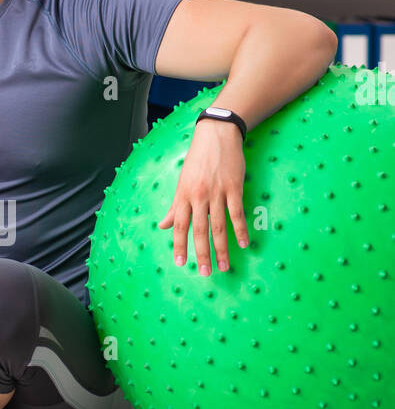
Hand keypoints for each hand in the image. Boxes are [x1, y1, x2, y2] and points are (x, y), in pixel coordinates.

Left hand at [157, 120, 249, 274]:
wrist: (216, 135)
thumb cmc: (197, 160)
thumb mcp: (182, 182)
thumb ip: (175, 206)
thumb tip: (163, 225)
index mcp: (183, 195)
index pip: (180, 226)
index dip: (179, 245)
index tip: (180, 264)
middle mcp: (198, 196)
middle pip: (199, 230)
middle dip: (201, 253)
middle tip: (205, 272)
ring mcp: (217, 192)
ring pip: (219, 225)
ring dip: (222, 248)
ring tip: (223, 266)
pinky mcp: (234, 187)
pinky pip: (237, 213)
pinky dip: (240, 230)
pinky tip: (244, 244)